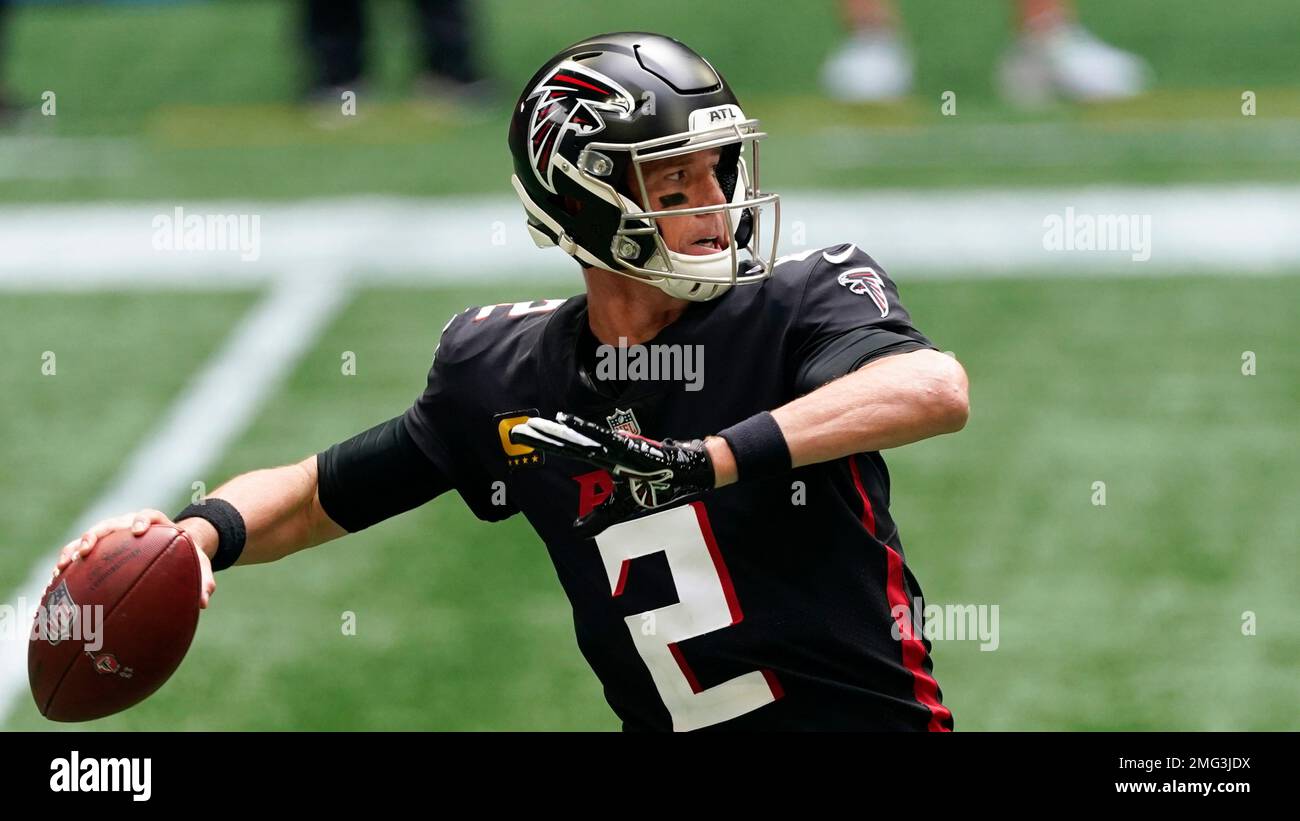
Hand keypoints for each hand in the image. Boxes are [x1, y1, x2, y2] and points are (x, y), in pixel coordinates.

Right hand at [53, 509, 216, 608]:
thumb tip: (204, 600)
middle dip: (97, 534)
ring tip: (64, 565)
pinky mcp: (99, 549)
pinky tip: (54, 582)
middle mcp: (129, 525)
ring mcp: (112, 536)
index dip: (142, 520)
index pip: (148, 516)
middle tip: (88, 548)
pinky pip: (78, 554)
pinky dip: (67, 565)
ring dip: (75, 549)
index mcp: (156, 523)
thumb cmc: (185, 555)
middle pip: (111, 524)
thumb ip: (204, 578)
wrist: (170, 548)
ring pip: (89, 538)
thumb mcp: (198, 564)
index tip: (138, 530)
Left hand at [509, 413, 714, 533]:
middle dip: (544, 437)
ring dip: (558, 432)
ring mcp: (615, 447)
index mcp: (602, 460)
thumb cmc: (656, 483)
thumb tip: (576, 532)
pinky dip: (584, 430)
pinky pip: (601, 438)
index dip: (547, 444)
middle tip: (519, 431)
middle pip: (568, 443)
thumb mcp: (622, 506)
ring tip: (536, 425)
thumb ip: (599, 517)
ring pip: (580, 439)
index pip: (568, 451)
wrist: (687, 469)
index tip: (524, 438)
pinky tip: (567, 422)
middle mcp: (605, 451)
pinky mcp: (628, 447)